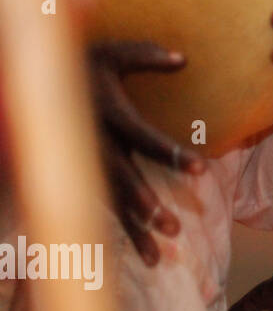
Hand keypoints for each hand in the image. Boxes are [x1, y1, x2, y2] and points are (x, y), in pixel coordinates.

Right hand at [89, 40, 204, 264]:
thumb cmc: (80, 63)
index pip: (143, 137)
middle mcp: (93, 142)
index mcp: (107, 112)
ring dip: (132, 231)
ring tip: (158, 259)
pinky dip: (118, 231)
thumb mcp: (110, 52)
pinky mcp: (76, 175)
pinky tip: (140, 253)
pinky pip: (98, 207)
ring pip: (107, 202)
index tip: (202, 169)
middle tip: (174, 228)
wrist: (32, 81)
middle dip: (145, 206)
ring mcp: (81, 162)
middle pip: (121, 180)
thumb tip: (183, 59)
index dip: (171, 153)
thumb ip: (145, 55)